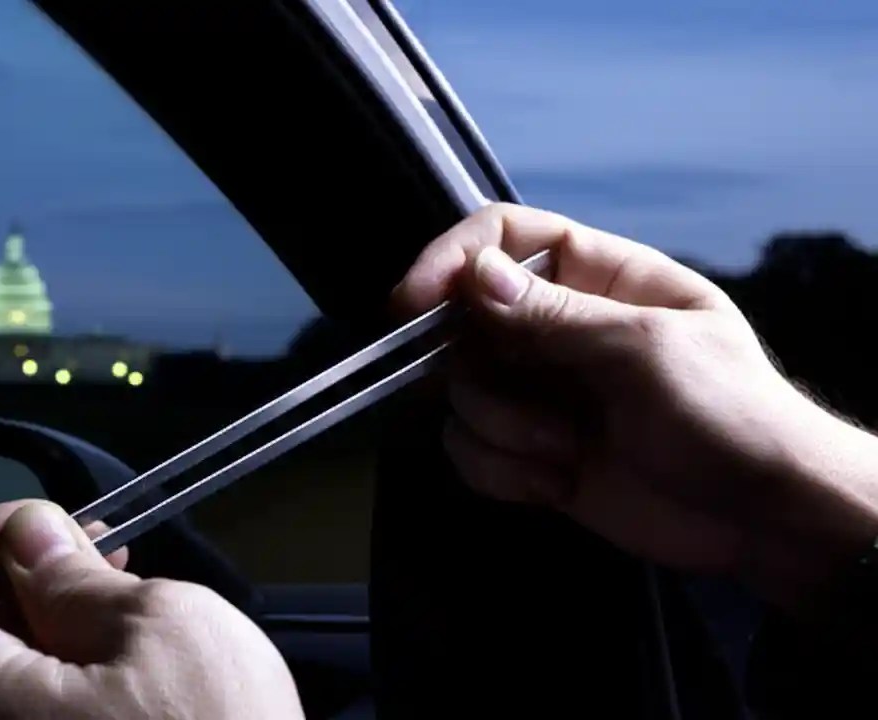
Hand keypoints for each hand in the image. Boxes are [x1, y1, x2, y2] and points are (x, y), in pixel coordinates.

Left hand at [0, 500, 302, 719]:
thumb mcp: (160, 628)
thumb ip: (71, 575)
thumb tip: (27, 533)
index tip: (26, 521)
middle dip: (2, 580)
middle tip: (73, 548)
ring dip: (27, 625)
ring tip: (106, 589)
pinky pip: (4, 719)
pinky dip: (39, 676)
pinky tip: (102, 651)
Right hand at [394, 203, 877, 608]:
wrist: (759, 520)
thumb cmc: (729, 415)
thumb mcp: (646, 351)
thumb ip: (555, 314)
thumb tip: (473, 276)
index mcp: (599, 278)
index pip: (505, 238)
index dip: (450, 260)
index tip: (410, 304)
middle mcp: (559, 327)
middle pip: (463, 322)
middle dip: (479, 373)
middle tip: (527, 404)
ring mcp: (541, 391)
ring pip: (461, 393)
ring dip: (502, 430)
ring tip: (566, 452)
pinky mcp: (530, 451)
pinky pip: (469, 449)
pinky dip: (501, 472)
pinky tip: (556, 484)